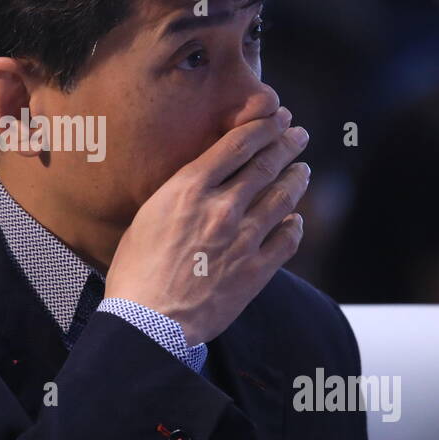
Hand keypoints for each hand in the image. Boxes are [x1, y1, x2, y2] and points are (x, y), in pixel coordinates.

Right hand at [104, 105, 309, 345]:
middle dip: (286, 145)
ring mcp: (243, 239)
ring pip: (282, 198)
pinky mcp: (256, 271)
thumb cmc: (136, 271)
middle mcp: (221, 208)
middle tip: (298, 134)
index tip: (276, 118)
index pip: (237, 145)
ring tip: (302, 169)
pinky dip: (294, 225)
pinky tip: (295, 219)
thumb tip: (201, 182)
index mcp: (189, 189)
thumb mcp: (147, 216)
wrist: (148, 322)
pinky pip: (287, 239)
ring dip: (296, 179)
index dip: (263, 127)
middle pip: (265, 165)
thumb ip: (179, 194)